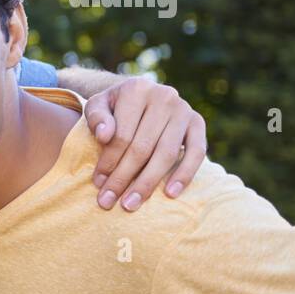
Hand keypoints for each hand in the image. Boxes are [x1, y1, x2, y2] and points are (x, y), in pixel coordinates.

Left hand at [84, 78, 206, 210]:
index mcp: (136, 89)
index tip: (98, 183)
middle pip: (142, 147)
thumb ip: (96, 118)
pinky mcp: (198, 122)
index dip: (108, 162)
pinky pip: (197, 152)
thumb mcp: (98, 105)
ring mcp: (184, 109)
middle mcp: (164, 96)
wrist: (140, 95)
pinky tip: (170, 194)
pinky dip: (184, 174)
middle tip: (108, 202)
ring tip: (131, 204)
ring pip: (167, 153)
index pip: (122, 135)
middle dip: (123, 178)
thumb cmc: (114, 107)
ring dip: (148, 182)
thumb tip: (104, 136)